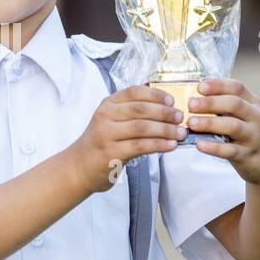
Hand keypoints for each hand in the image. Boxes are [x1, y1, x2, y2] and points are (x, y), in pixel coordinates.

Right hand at [66, 85, 184, 193]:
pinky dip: (158, 145)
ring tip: (180, 133)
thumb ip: (131, 110)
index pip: (134, 92)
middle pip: (141, 109)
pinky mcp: (110, 153)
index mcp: (108, 104)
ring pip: (142, 127)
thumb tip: (163, 102)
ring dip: (165, 129)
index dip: (156, 94)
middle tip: (180, 118)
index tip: (172, 100)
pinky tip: (171, 145)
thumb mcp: (111, 120)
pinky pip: (140, 146)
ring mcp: (106, 134)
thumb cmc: (101, 143)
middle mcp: (105, 116)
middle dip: (165, 112)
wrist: (78, 167)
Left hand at [187, 78, 259, 185]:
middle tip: (191, 104)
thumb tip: (193, 96)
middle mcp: (255, 117)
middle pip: (234, 104)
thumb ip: (224, 104)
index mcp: (252, 103)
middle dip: (211, 103)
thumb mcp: (242, 114)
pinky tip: (199, 144)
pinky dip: (213, 147)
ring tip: (191, 123)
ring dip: (210, 123)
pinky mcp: (246, 155)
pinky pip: (230, 150)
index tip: (200, 87)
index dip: (218, 85)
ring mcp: (253, 136)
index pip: (237, 88)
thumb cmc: (247, 132)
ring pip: (233, 126)